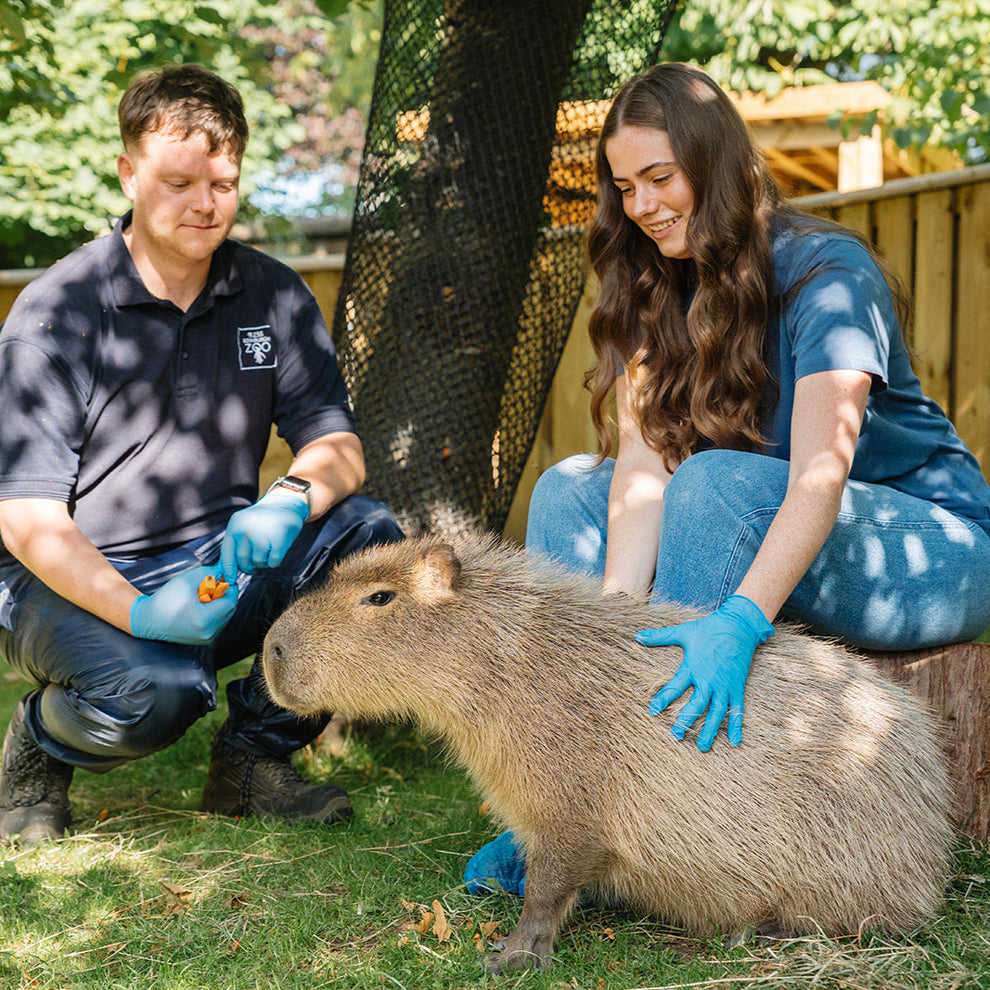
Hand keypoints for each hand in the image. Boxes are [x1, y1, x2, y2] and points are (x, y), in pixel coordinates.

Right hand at [130, 565, 237, 644]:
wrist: (149, 620)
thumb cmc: (166, 599)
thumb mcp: (188, 580)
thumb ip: (210, 574)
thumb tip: (226, 571)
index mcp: (204, 619)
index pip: (230, 601)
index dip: (229, 588)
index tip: (222, 579)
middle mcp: (208, 632)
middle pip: (231, 609)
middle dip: (225, 595)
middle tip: (211, 587)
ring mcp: (208, 638)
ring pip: (226, 616)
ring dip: (220, 603)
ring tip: (204, 597)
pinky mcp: (206, 640)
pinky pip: (219, 622)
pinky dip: (215, 612)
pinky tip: (201, 606)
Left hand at [220, 487, 308, 579]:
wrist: (285, 506)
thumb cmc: (261, 521)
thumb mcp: (242, 526)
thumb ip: (233, 547)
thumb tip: (221, 572)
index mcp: (235, 526)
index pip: (227, 553)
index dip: (228, 569)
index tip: (229, 580)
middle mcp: (246, 530)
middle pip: (243, 560)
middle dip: (247, 567)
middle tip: (252, 567)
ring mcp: (262, 535)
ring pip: (258, 562)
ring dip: (262, 563)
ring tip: (266, 554)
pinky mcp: (278, 540)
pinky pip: (273, 562)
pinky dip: (274, 562)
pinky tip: (276, 551)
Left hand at [635, 594, 773, 750]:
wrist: (738, 626)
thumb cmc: (708, 628)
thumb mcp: (682, 631)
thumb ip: (659, 636)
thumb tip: (636, 636)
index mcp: (692, 668)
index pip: (674, 687)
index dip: (662, 700)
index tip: (652, 712)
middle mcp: (708, 680)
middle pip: (696, 705)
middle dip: (685, 722)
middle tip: (676, 736)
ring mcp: (724, 686)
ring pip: (716, 713)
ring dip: (709, 730)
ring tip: (702, 747)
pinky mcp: (737, 687)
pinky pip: (737, 710)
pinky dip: (736, 726)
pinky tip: (734, 742)